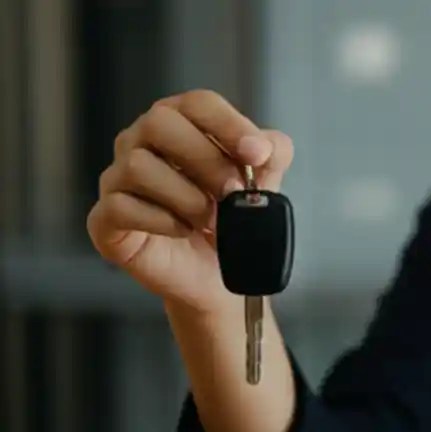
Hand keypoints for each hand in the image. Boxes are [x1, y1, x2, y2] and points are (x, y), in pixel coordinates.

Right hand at [87, 89, 293, 315]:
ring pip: (139, 166)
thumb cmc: (230, 221)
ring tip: (211, 220)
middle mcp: (140, 143)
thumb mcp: (263, 184)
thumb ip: (272, 156)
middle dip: (206, 160)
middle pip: (159, 123)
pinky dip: (163, 221)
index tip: (257, 154)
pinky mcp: (105, 219)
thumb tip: (267, 146)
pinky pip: (122, 206)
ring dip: (187, 197)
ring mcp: (117, 179)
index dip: (229, 124)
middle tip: (233, 193)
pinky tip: (184, 230)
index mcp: (179, 124)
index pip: (197, 104)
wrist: (217, 275)